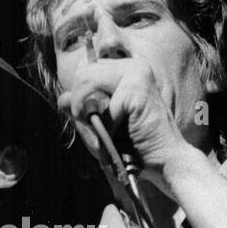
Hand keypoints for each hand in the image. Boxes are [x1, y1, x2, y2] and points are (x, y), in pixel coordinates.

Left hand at [57, 59, 200, 192]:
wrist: (165, 161)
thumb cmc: (134, 146)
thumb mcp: (100, 126)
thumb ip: (81, 110)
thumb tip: (61, 98)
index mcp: (126, 70)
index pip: (86, 71)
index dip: (79, 96)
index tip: (87, 116)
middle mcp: (133, 66)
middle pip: (83, 73)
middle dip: (80, 103)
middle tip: (95, 127)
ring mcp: (137, 73)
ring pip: (86, 81)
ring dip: (88, 112)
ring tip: (103, 130)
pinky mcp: (137, 87)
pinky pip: (101, 104)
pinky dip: (105, 125)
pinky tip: (118, 135)